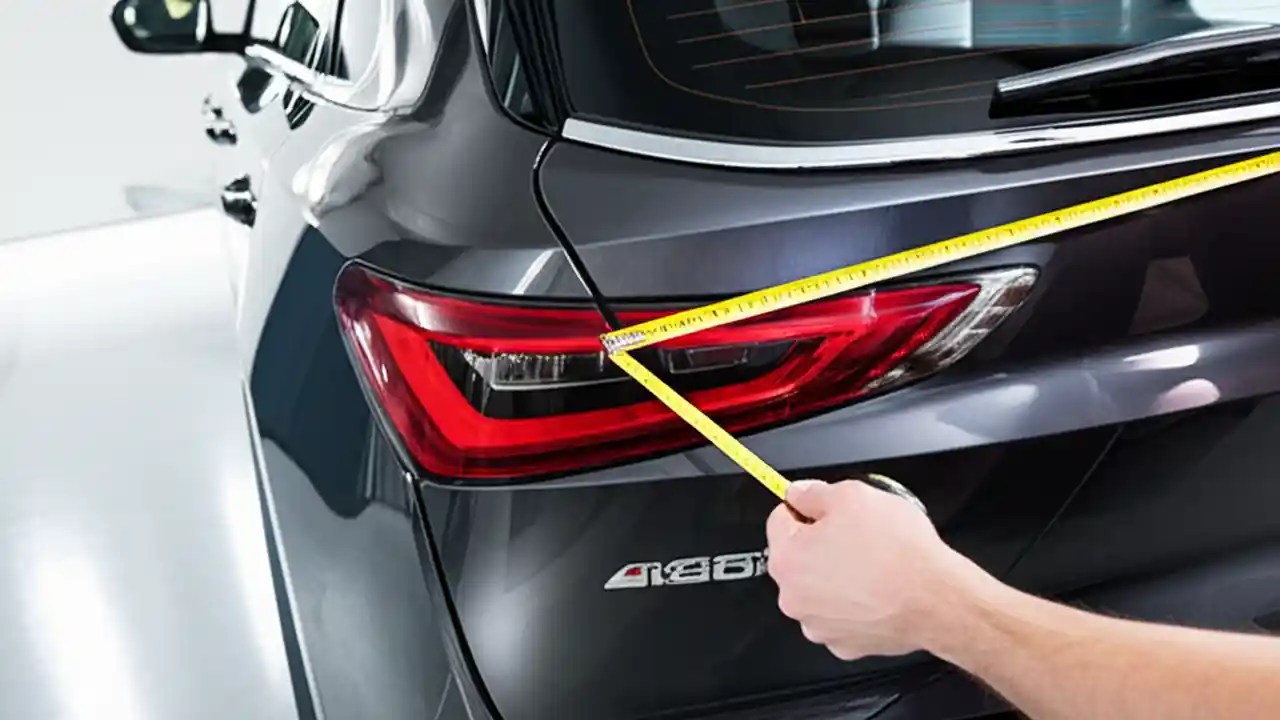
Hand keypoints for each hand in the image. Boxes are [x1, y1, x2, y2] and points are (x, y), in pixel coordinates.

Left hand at [766, 479, 990, 660]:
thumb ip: (815, 492)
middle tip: (855, 535)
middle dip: (820, 543)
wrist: (937, 599)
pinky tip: (875, 590)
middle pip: (797, 557)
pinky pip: (840, 615)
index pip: (779, 519)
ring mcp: (818, 625)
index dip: (804, 507)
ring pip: (818, 589)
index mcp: (788, 559)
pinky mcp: (844, 644)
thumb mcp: (853, 495)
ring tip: (870, 564)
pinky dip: (853, 603)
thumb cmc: (899, 553)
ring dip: (835, 575)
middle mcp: (794, 597)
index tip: (820, 508)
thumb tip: (800, 493)